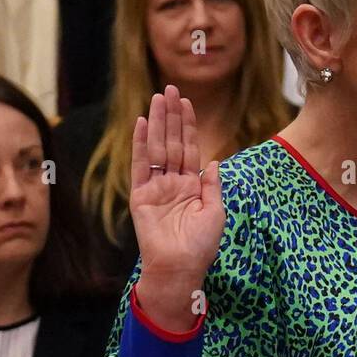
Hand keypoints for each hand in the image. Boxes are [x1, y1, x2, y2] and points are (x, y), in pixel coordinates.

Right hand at [131, 84, 225, 327]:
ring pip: (157, 148)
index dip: (188, 125)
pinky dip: (140, 144)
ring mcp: (156, 188)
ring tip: (158, 98)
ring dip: (157, 122)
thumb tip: (215, 162)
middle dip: (172, 116)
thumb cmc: (200, 246)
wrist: (180, 268)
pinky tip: (141, 123)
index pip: (189, 149)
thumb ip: (213, 185)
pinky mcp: (141, 196)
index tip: (187, 102)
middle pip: (172, 142)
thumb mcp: (215, 212)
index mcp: (192, 186)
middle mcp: (173, 183)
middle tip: (170, 89)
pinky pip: (140, 165)